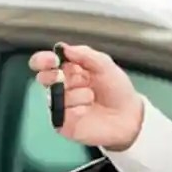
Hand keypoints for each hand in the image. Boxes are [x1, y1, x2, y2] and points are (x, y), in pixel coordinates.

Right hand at [28, 43, 143, 150]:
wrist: (129, 115)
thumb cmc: (117, 89)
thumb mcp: (105, 65)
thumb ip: (85, 54)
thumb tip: (64, 48)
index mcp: (68, 69)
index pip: (46, 63)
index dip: (43, 60)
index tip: (52, 60)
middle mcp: (61, 86)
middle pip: (44, 77)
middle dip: (54, 76)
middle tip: (72, 78)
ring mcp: (60, 105)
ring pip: (57, 94)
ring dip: (78, 94)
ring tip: (92, 97)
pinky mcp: (62, 123)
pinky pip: (63, 112)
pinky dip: (78, 109)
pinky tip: (88, 110)